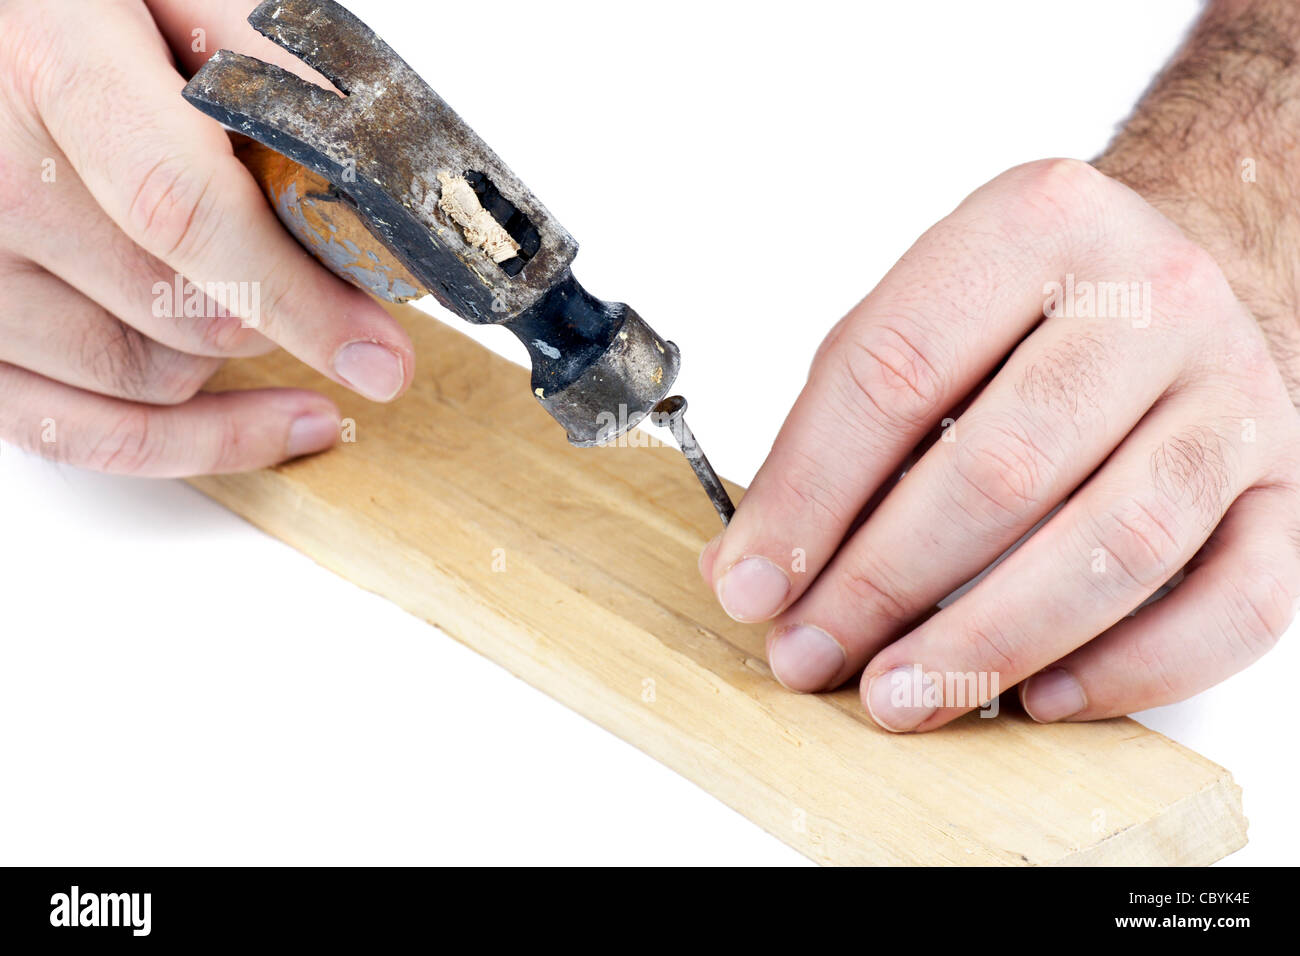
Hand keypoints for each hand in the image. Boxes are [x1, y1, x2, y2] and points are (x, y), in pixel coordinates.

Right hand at [0, 0, 413, 474]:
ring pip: (152, 380)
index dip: (294, 294)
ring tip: (262, 297)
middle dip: (282, 306)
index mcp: (49, 67)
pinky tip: (284, 422)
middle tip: (317, 268)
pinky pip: (86, 436)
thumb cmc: (68, 15)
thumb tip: (370, 165)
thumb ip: (261, 64)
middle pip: (186, 315)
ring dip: (234, 354)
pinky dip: (199, 440)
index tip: (378, 350)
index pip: (181, 211)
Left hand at [701, 157, 1299, 729]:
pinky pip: (1239, 604)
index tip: (754, 585)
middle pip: (1003, 468)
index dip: (809, 495)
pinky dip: (1134, 669)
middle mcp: (1150, 300)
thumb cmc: (1029, 308)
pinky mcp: (1288, 488)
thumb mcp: (920, 314)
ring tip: (902, 693)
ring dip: (991, 642)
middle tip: (811, 652)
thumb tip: (758, 567)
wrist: (1179, 281)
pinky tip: (1041, 696)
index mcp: (1034, 227)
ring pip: (1119, 545)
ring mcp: (1234, 396)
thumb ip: (836, 425)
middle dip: (885, 584)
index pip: (895, 373)